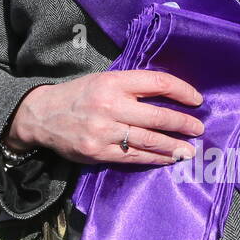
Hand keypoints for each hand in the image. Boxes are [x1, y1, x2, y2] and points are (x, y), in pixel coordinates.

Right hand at [6, 70, 203, 165]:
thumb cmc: (78, 95)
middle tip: (198, 128)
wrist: (41, 115)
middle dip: (183, 124)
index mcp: (113, 81)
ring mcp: (104, 131)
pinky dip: (155, 159)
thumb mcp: (103, 80)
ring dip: (175, 146)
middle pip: (158, 116)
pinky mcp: (99, 152)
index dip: (182, 91)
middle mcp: (110, 105)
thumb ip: (131, 86)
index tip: (196, 100)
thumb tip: (168, 96)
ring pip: (150, 140)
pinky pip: (134, 157)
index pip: (158, 83)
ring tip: (190, 150)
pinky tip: (168, 159)